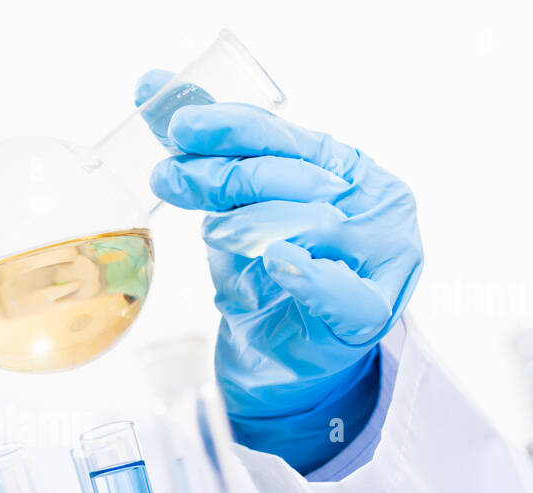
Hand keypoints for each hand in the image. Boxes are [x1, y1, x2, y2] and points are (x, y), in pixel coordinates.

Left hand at [136, 71, 422, 472]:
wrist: (283, 365)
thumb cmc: (265, 282)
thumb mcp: (232, 212)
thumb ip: (204, 154)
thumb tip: (151, 88)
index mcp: (342, 167)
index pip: (284, 137)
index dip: (230, 127)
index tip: (176, 127)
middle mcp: (371, 201)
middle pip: (293, 177)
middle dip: (226, 175)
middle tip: (169, 178)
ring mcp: (381, 257)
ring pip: (315, 225)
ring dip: (256, 223)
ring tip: (213, 230)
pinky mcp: (371, 313)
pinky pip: (342, 292)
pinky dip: (309, 276)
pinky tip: (280, 262)